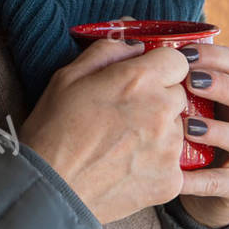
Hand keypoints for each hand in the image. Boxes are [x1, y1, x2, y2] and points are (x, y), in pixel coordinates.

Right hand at [19, 37, 190, 224]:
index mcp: (138, 79)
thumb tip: (133, 39)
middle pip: (179, 94)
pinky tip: (128, 167)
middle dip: (160, 99)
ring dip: (159, 132)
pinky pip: (174, 163)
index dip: (160, 67)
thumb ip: (107, 51)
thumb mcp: (67, 77)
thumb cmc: (52, 129)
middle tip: (127, 114)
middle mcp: (161, 110)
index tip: (145, 79)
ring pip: (179, 129)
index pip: (178, 60)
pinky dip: (156, 164)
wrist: (50, 190)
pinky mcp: (171, 180)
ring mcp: (169, 147)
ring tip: (123, 144)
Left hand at [177, 42, 228, 227]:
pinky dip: (201, 179)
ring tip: (188, 128)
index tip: (183, 54)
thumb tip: (128, 39)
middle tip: (190, 81)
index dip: (212, 55)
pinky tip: (179, 176)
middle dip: (221, 84)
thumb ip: (162, 74)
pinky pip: (226, 181)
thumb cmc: (183, 134)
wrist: (200, 187)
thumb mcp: (177, 103)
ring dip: (217, 131)